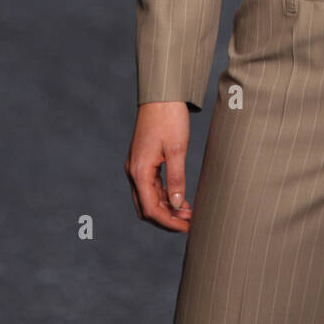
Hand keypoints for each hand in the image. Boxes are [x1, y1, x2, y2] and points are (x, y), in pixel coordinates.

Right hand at [124, 101, 193, 232]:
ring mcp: (136, 166)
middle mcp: (133, 171)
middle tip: (190, 223)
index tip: (187, 228)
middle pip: (146, 208)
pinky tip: (179, 198)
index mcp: (139, 171)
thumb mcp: (177, 149)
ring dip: (166, 208)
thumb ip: (176, 179)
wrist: (161, 95)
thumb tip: (177, 204)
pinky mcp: (142, 160)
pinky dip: (163, 196)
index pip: (151, 209)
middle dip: (167, 219)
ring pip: (148, 198)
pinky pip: (150, 186)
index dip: (169, 223)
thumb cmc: (169, 118)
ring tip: (188, 213)